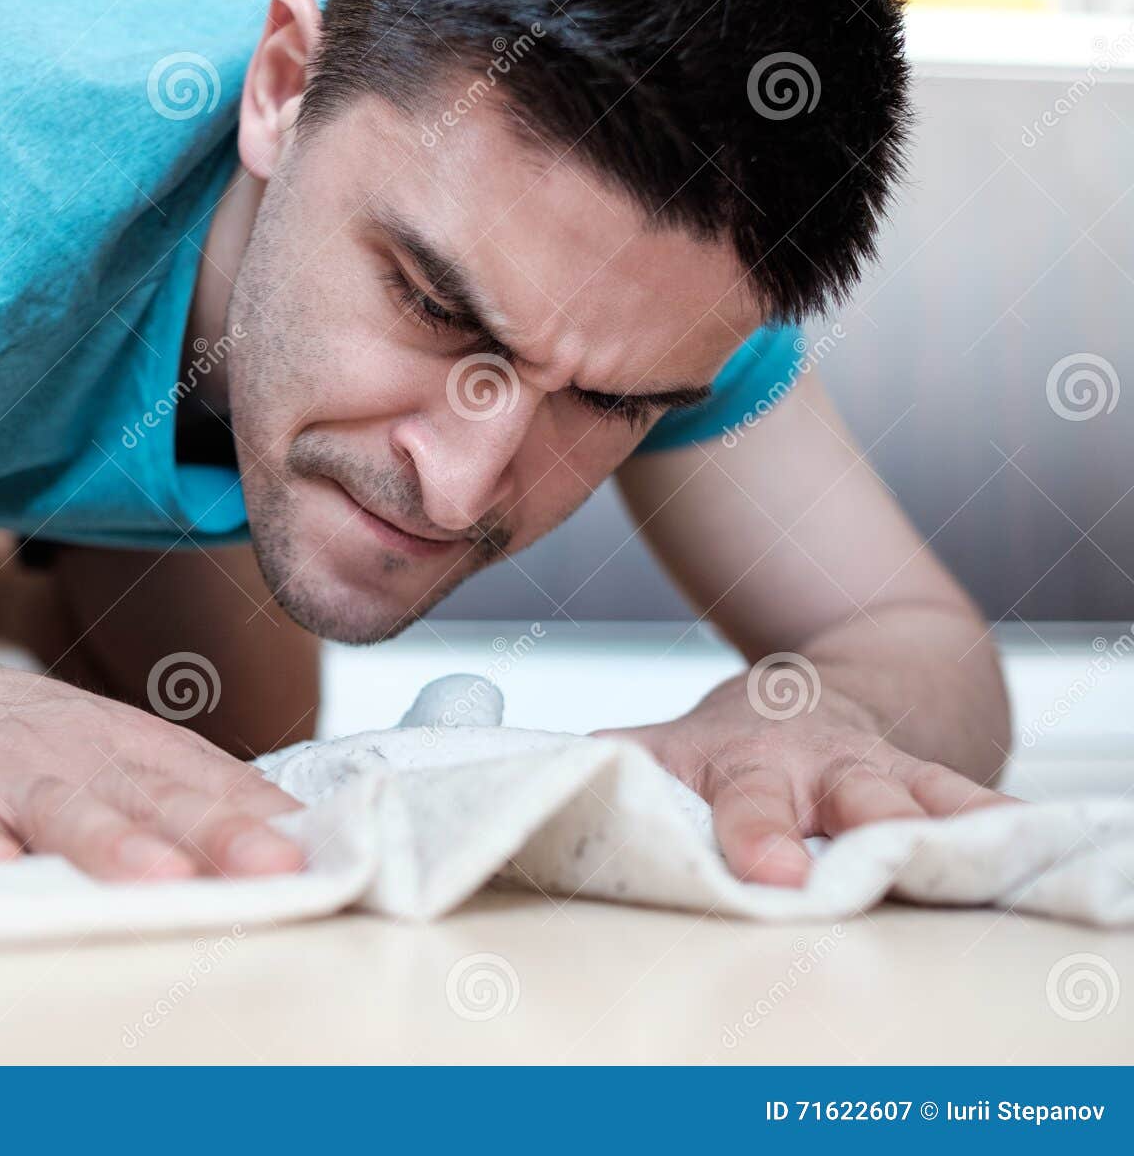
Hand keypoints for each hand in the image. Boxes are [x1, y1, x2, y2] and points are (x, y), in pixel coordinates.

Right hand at [0, 659, 304, 879]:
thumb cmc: (43, 754)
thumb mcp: (125, 758)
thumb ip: (203, 800)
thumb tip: (305, 851)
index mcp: (141, 749)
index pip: (218, 784)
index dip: (267, 820)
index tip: (316, 857)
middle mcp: (86, 755)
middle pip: (159, 797)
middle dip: (219, 832)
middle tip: (272, 867)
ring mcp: (13, 774)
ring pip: (68, 811)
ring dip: (113, 844)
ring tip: (160, 878)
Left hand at [593, 676, 1013, 887]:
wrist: (819, 691)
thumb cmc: (728, 744)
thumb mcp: (664, 746)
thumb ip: (611, 769)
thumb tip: (532, 784)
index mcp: (731, 761)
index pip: (734, 801)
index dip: (746, 834)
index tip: (761, 870)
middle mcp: (803, 764)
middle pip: (818, 796)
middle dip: (824, 832)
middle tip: (811, 868)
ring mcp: (868, 769)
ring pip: (907, 796)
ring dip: (932, 829)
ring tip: (968, 859)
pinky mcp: (923, 779)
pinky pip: (967, 799)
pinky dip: (996, 823)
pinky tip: (1030, 842)